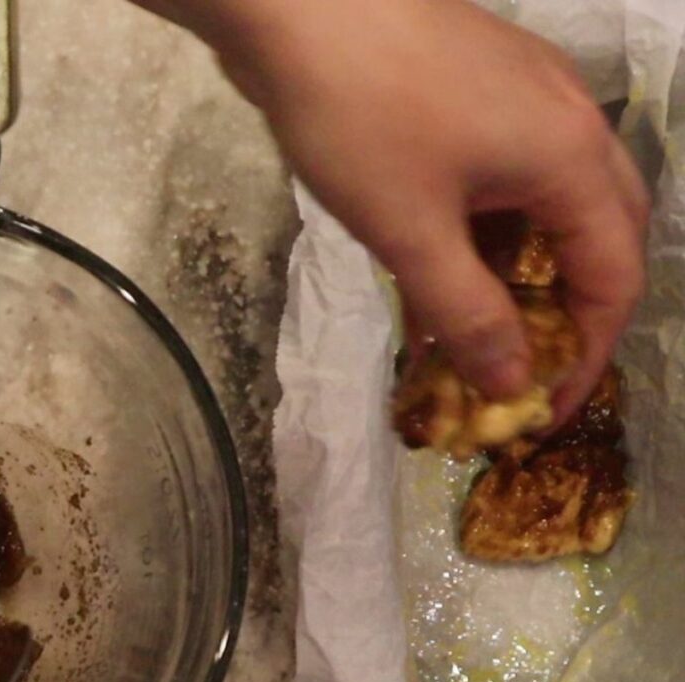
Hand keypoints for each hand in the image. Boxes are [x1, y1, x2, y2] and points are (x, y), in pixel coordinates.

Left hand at [144, 0, 648, 420]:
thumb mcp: (410, 234)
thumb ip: (467, 314)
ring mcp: (522, 97)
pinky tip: (428, 279)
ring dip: (510, 278)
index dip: (584, 356)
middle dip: (559, 317)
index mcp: (570, 158)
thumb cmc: (358, 117)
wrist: (295, 4)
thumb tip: (514, 382)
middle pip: (594, 239)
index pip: (613, 278)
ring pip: (539, 209)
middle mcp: (566, 122)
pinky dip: (475, 235)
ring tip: (462, 343)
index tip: (538, 414)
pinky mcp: (474, 88)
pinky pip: (497, 178)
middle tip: (513, 377)